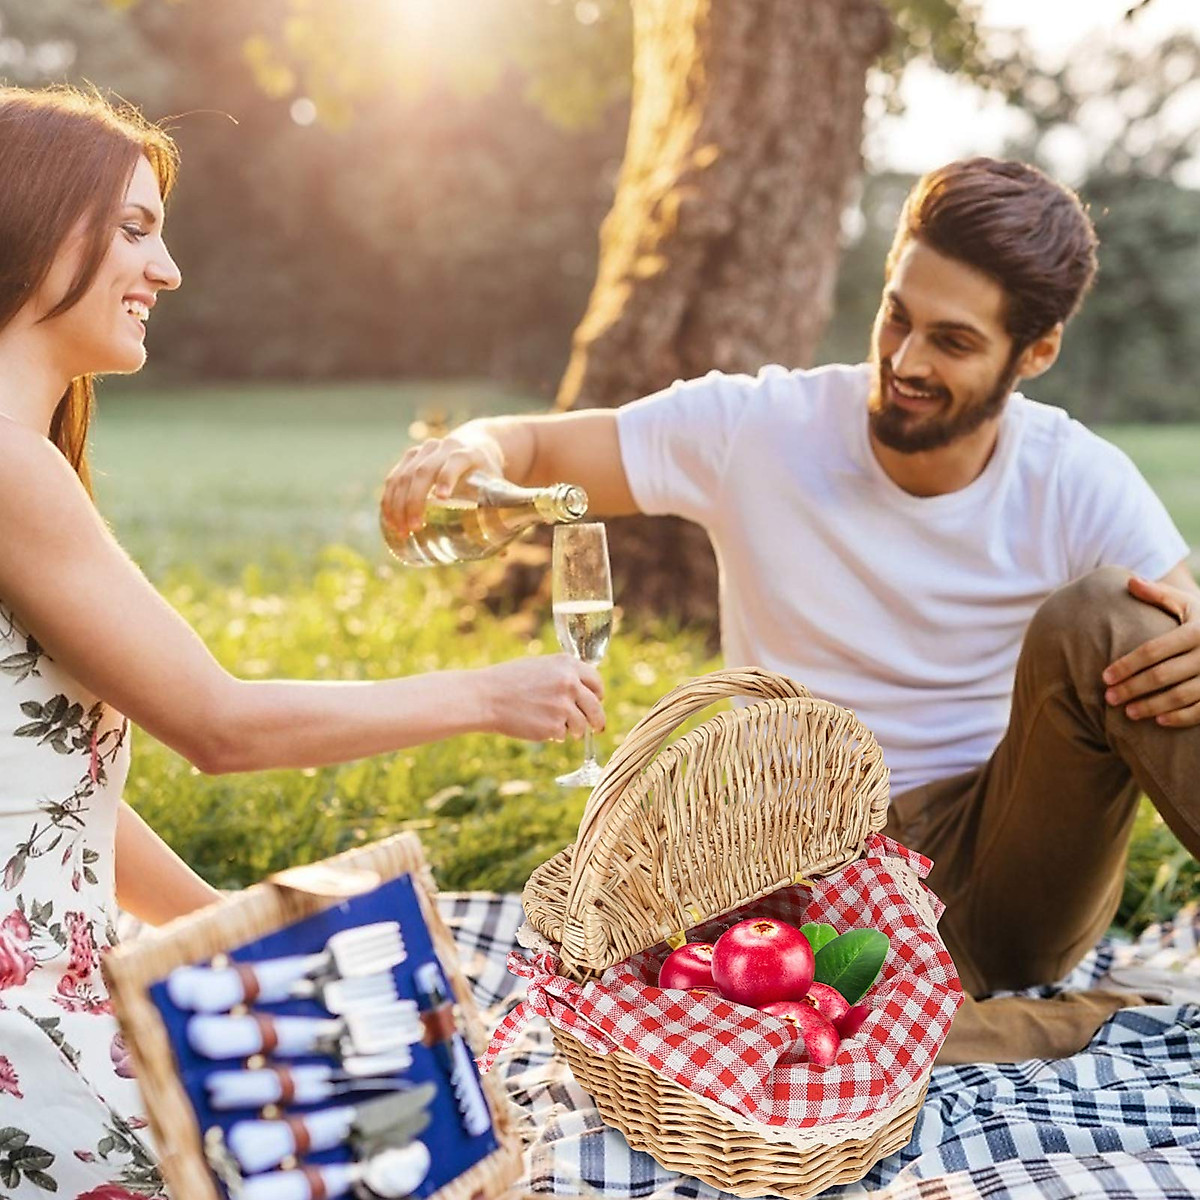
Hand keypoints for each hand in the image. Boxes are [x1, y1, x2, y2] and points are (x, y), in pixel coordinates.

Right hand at [382, 435, 504, 536]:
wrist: (475, 445)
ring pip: (404, 474)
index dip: (447, 477)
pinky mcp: (410, 456)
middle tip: (415, 528)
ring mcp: (424, 451)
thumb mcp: (497, 487)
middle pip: (424, 471)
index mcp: (468, 453)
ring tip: (401, 530)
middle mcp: (444, 448)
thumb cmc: (487, 474)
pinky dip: (389, 498)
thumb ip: (500, 517)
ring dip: (398, 503)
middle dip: (415, 501)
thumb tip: (503, 555)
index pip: (455, 461)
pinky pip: (394, 477)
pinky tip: (388, 518)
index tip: (441, 497)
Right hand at [474, 654, 604, 741]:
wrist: (486, 697)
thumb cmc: (509, 681)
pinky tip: (538, 725)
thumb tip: (585, 691)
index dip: (598, 694)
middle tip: (597, 727)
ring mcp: (563, 706)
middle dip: (597, 719)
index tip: (597, 701)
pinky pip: (563, 734)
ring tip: (555, 725)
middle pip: (596, 707)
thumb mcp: (540, 666)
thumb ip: (564, 675)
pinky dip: (554, 734)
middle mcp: (569, 684)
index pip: (596, 682)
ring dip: (573, 729)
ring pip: (581, 724)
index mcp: (567, 665)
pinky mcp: (554, 726)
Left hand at [1103, 574, 1199, 726]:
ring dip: (1152, 706)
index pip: (1153, 651)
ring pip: (1181, 696)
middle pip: (1162, 675)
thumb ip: (1159, 595)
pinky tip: (1159, 721)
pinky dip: (1181, 717)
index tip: (1105, 677)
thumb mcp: (1186, 603)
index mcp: (1196, 631)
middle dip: (1133, 688)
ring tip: (1127, 712)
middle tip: (1109, 698)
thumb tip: (1129, 582)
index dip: (1127, 665)